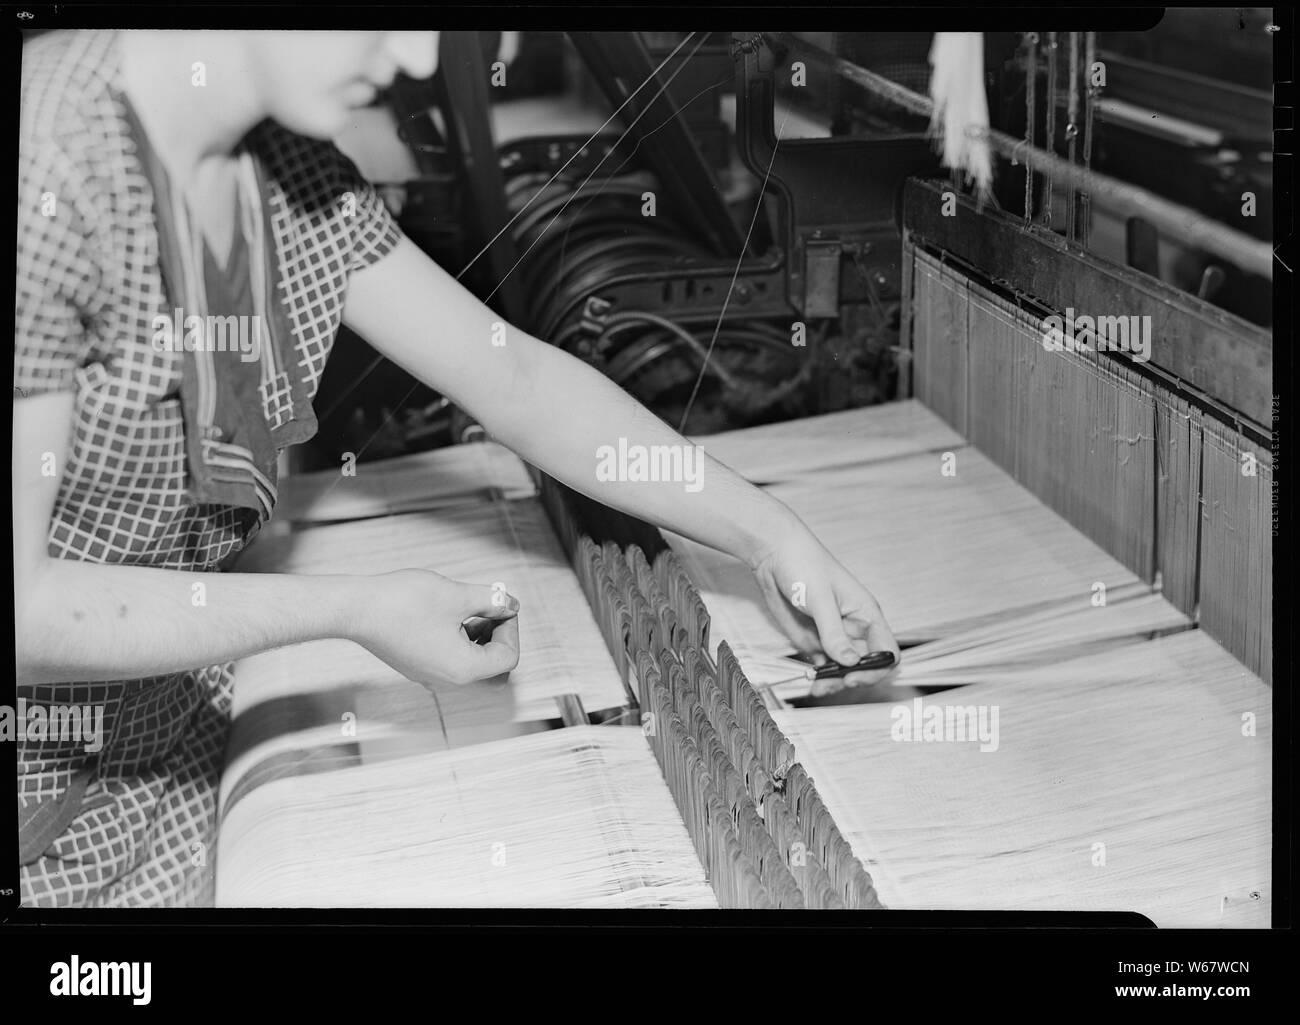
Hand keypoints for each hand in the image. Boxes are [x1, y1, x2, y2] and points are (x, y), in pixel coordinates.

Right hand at [353, 569, 520, 688]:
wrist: (356, 609)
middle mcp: (448, 681)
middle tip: (491, 614)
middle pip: (495, 672)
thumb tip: (511, 604)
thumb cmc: (405, 602)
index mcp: (464, 670)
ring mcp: (430, 677)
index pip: (508, 658)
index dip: (511, 627)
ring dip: (481, 641)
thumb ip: (492, 601)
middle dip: (500, 642)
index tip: (499, 604)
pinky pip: (451, 664)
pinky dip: (461, 644)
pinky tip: (451, 617)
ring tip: (471, 610)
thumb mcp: (459, 595)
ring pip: (473, 669)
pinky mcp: (416, 667)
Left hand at [747, 524, 898, 694]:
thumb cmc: (804, 565)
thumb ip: (834, 632)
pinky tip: (812, 683)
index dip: (877, 668)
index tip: (854, 675)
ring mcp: (834, 637)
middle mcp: (854, 629)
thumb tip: (849, 662)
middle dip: (854, 679)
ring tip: (818, 688)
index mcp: (866, 615)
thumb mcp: (820, 599)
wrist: (775, 556)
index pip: (887, 650)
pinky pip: (824, 667)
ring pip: (844, 671)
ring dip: (835, 683)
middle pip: (867, 666)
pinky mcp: (815, 641)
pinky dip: (820, 678)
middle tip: (832, 683)